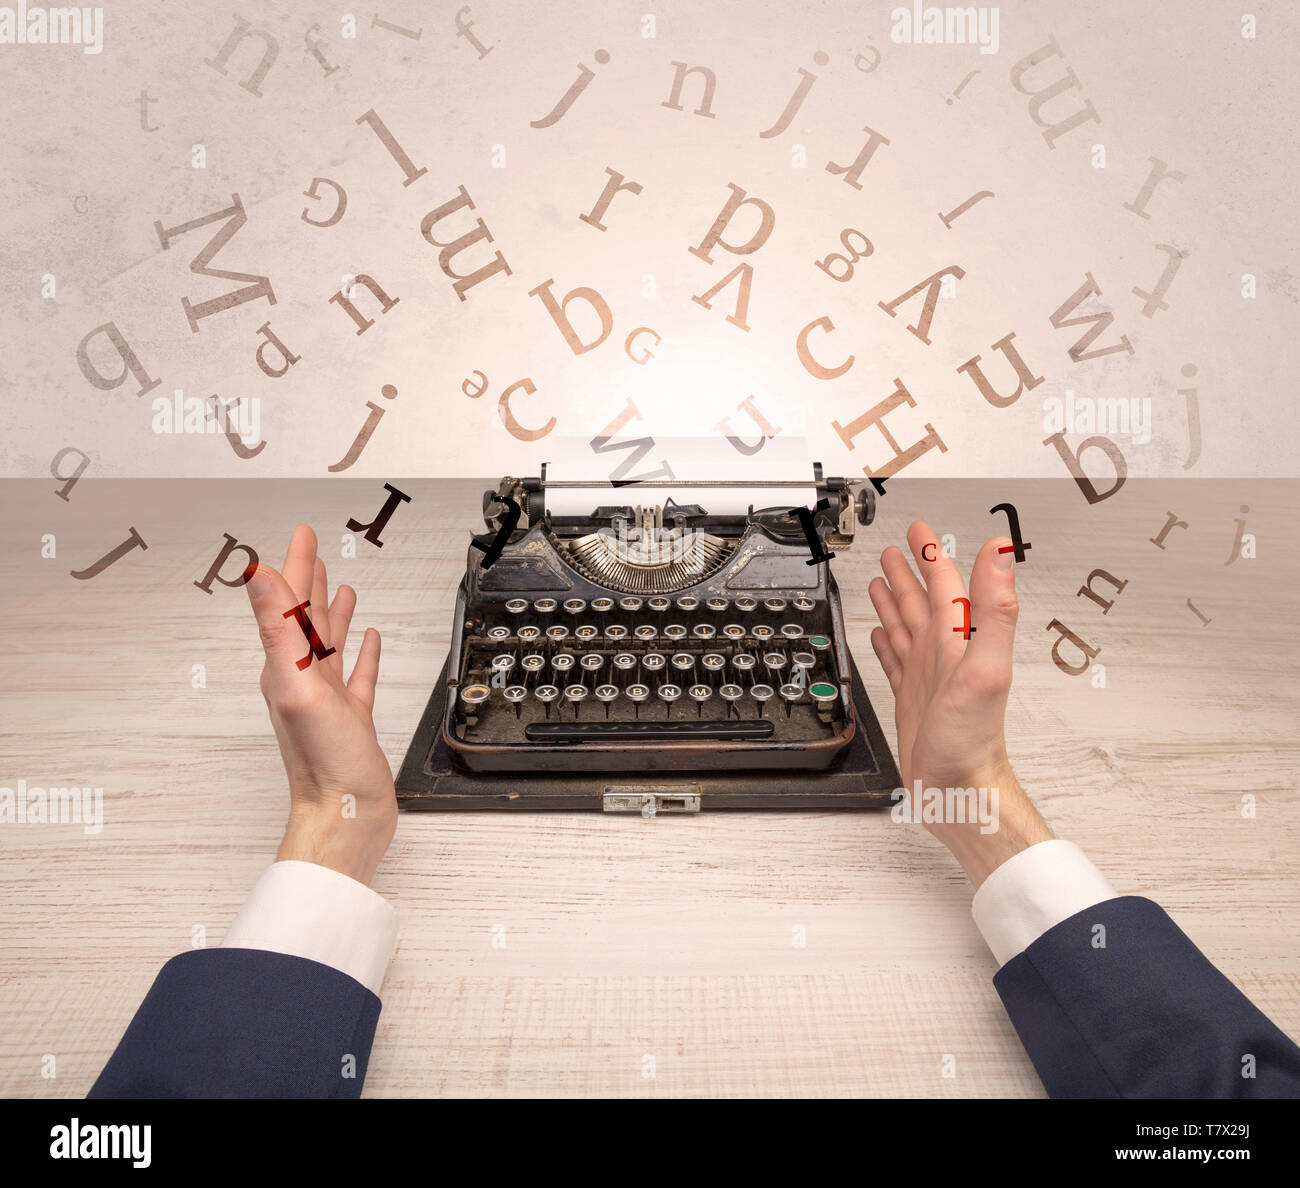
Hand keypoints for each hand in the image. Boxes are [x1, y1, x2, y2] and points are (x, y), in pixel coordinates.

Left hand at [243, 525, 396, 885]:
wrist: (347, 818)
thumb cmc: (324, 765)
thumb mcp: (298, 688)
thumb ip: (279, 631)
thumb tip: (259, 577)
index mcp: (286, 669)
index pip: (290, 604)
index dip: (296, 565)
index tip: (303, 535)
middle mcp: (302, 680)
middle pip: (306, 618)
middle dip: (310, 579)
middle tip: (314, 548)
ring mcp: (327, 700)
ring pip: (329, 644)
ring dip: (333, 612)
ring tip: (341, 587)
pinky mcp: (352, 720)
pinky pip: (357, 677)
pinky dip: (363, 655)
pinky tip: (370, 641)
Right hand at [868, 521, 1051, 885]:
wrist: (960, 792)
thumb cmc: (972, 741)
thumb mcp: (986, 668)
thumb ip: (995, 609)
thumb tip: (1001, 555)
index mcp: (959, 642)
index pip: (945, 585)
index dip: (932, 554)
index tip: (919, 530)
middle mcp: (943, 655)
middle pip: (923, 600)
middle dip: (910, 570)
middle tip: (897, 546)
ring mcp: (927, 678)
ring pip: (906, 626)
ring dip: (894, 600)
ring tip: (881, 579)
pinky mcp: (912, 702)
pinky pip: (895, 662)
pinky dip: (885, 643)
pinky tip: (879, 634)